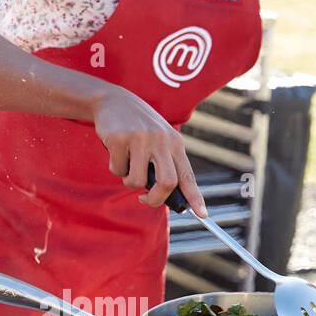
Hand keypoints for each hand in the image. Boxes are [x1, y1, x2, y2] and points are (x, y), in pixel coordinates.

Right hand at [90, 84, 206, 216]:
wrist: (113, 101)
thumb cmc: (138, 127)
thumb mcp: (159, 140)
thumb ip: (165, 164)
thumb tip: (168, 197)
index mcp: (175, 143)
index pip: (188, 175)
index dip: (195, 197)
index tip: (202, 214)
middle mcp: (161, 141)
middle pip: (166, 183)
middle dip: (154, 199)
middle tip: (143, 199)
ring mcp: (140, 139)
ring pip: (136, 181)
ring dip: (128, 180)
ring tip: (126, 163)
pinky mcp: (119, 139)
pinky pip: (117, 170)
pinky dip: (115, 167)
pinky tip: (115, 150)